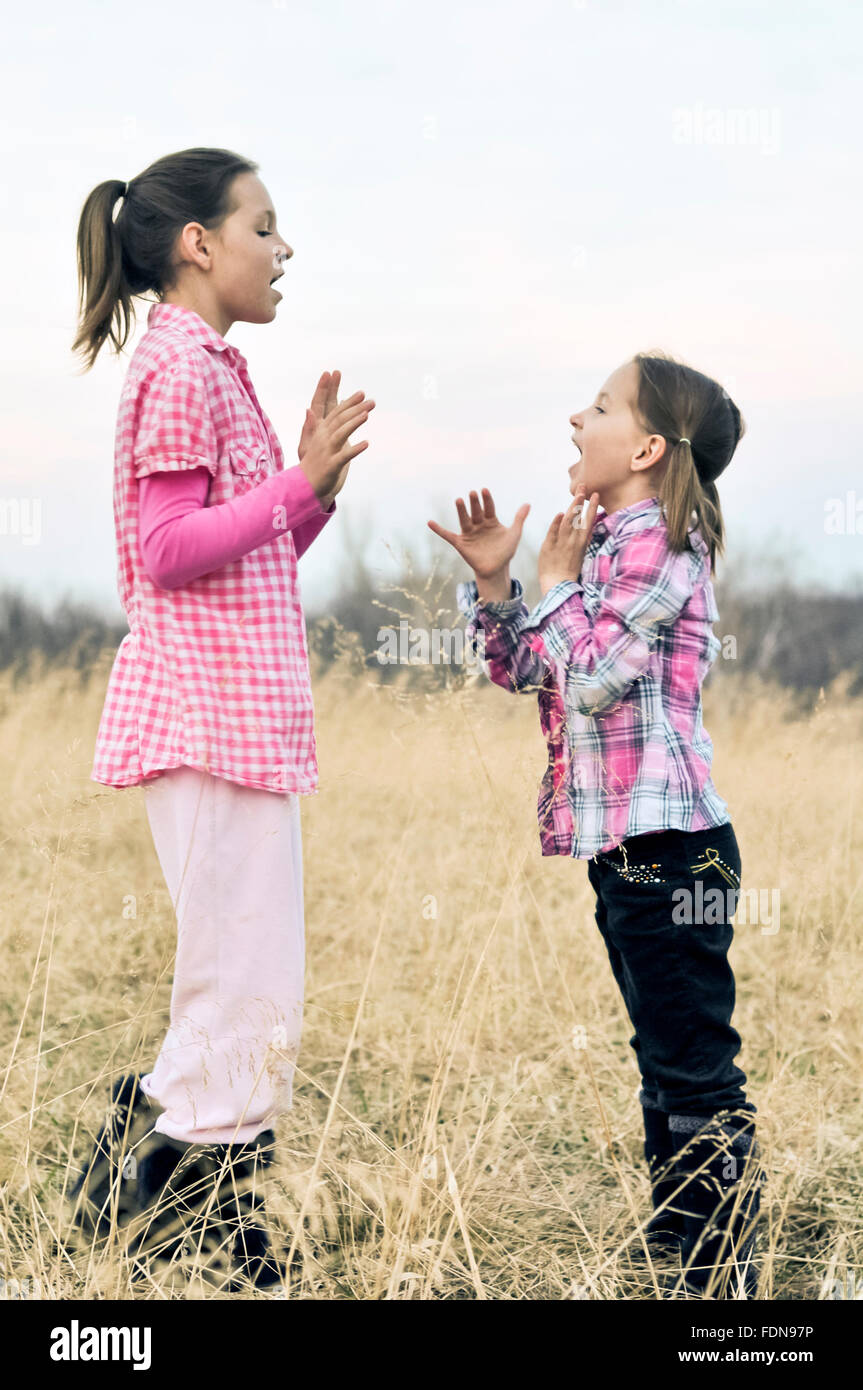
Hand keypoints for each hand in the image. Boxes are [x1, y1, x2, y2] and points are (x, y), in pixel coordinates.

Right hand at [297, 375, 374, 505]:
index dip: (349, 402)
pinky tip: (366, 443)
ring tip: (367, 414)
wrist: (305, 486)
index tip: (361, 393)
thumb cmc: (315, 463)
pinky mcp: (332, 465)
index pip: (336, 412)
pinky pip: (344, 456)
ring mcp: (327, 451)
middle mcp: (323, 438)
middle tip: (371, 401)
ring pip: (341, 433)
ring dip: (354, 423)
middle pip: (340, 419)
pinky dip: (355, 449)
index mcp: (321, 431)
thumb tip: (310, 409)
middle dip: (355, 408)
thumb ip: (319, 425)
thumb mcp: (317, 442)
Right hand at [427, 488, 529, 580]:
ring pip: (464, 520)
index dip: (487, 500)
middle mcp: (479, 525)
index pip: (489, 507)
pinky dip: (439, 530)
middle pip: (476, 511)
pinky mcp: (461, 543)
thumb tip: (528, 504)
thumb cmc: (505, 551)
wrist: (496, 569)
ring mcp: (469, 533)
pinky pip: (448, 536)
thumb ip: (519, 518)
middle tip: (473, 493)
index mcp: (491, 521)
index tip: (485, 490)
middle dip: (475, 503)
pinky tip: (430, 522)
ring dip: (461, 511)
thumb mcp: (514, 534)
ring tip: (458, 500)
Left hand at [538, 486, 598, 594]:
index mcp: (581, 542)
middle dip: (581, 502)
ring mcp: (561, 544)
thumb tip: (589, 526)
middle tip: (584, 486)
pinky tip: (560, 514)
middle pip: (578, 518)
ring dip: (572, 508)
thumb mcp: (580, 553)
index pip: (588, 521)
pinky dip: (556, 524)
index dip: (592, 507)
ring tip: (576, 494)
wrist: (557, 585)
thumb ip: (583, 538)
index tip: (595, 495)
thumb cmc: (568, 569)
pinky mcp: (548, 548)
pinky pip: (553, 533)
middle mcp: (573, 541)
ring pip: (567, 523)